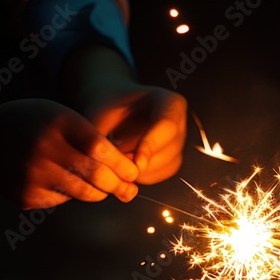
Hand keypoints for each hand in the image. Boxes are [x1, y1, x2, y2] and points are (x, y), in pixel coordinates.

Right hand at [0, 98, 139, 208]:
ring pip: (83, 193)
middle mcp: (45, 149)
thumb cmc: (30, 124)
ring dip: (99, 193)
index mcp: (57, 123)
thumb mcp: (58, 115)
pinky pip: (62, 200)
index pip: (101, 149)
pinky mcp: (26, 196)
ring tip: (104, 188)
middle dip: (119, 185)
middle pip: (96, 176)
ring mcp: (33, 175)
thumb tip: (126, 167)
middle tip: (129, 190)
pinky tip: (63, 183)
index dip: (123, 165)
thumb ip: (89, 136)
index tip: (134, 173)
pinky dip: (70, 194)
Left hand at [62, 46, 186, 184]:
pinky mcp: (172, 160)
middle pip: (169, 150)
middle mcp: (179, 123)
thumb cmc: (105, 108)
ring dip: (140, 171)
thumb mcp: (100, 115)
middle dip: (142, 162)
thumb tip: (105, 167)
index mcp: (169, 102)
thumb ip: (102, 139)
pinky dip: (141, 177)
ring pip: (166, 166)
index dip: (151, 146)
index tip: (136, 163)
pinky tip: (123, 167)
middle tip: (114, 163)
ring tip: (115, 160)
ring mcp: (178, 142)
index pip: (167, 125)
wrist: (111, 109)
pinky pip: (160, 175)